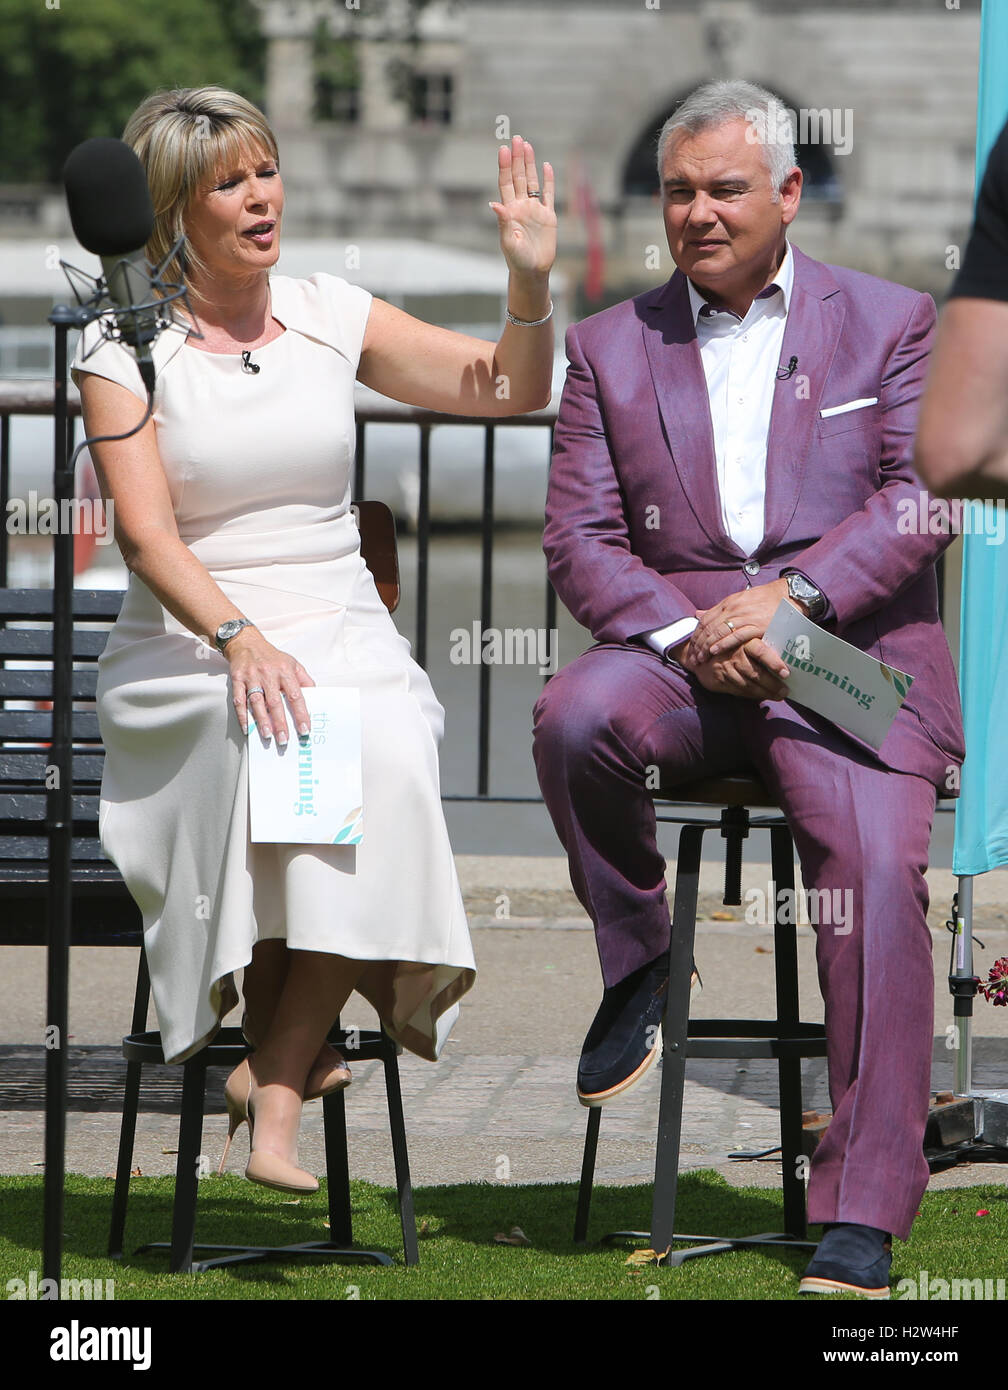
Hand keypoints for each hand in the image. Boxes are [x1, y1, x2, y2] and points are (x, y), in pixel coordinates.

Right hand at [224, 627, 315, 745]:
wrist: (247, 643)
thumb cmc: (272, 657)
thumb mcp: (293, 663)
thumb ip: (304, 680)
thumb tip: (315, 696)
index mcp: (285, 671)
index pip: (295, 696)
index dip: (301, 714)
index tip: (304, 729)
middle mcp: (268, 674)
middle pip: (275, 702)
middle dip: (280, 723)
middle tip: (284, 739)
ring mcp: (252, 677)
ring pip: (256, 702)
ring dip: (262, 721)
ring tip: (267, 735)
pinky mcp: (238, 679)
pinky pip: (239, 700)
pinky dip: (242, 715)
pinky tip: (247, 728)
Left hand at [489, 135, 555, 278]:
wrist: (533, 272)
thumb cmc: (518, 260)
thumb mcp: (508, 242)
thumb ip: (503, 223)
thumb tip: (494, 204)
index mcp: (509, 211)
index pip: (506, 183)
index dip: (505, 166)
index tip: (504, 148)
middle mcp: (521, 207)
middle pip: (518, 177)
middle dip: (517, 158)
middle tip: (517, 138)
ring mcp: (534, 210)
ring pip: (532, 181)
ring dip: (529, 164)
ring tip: (527, 145)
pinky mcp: (548, 216)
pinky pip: (548, 195)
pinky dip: (548, 180)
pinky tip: (546, 166)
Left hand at [684, 578, 797, 664]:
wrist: (786, 596)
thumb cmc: (762, 600)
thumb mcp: (737, 601)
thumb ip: (717, 609)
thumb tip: (697, 614)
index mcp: (727, 603)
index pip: (705, 619)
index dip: (695, 634)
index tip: (690, 647)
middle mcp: (733, 608)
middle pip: (709, 627)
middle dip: (698, 644)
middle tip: (692, 657)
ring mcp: (744, 617)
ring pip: (718, 632)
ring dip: (707, 647)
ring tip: (700, 658)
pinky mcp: (756, 625)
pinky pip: (736, 636)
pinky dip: (723, 644)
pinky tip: (714, 652)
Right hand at [684, 637, 790, 701]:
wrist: (700, 651)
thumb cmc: (731, 644)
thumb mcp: (744, 637)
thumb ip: (761, 644)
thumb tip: (788, 653)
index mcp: (744, 641)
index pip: (760, 651)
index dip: (773, 663)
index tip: (786, 673)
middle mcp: (735, 654)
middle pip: (756, 673)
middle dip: (772, 684)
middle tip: (786, 691)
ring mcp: (726, 668)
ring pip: (749, 684)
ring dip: (765, 692)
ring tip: (779, 696)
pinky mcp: (720, 679)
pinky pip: (739, 690)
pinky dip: (752, 695)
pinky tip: (763, 696)